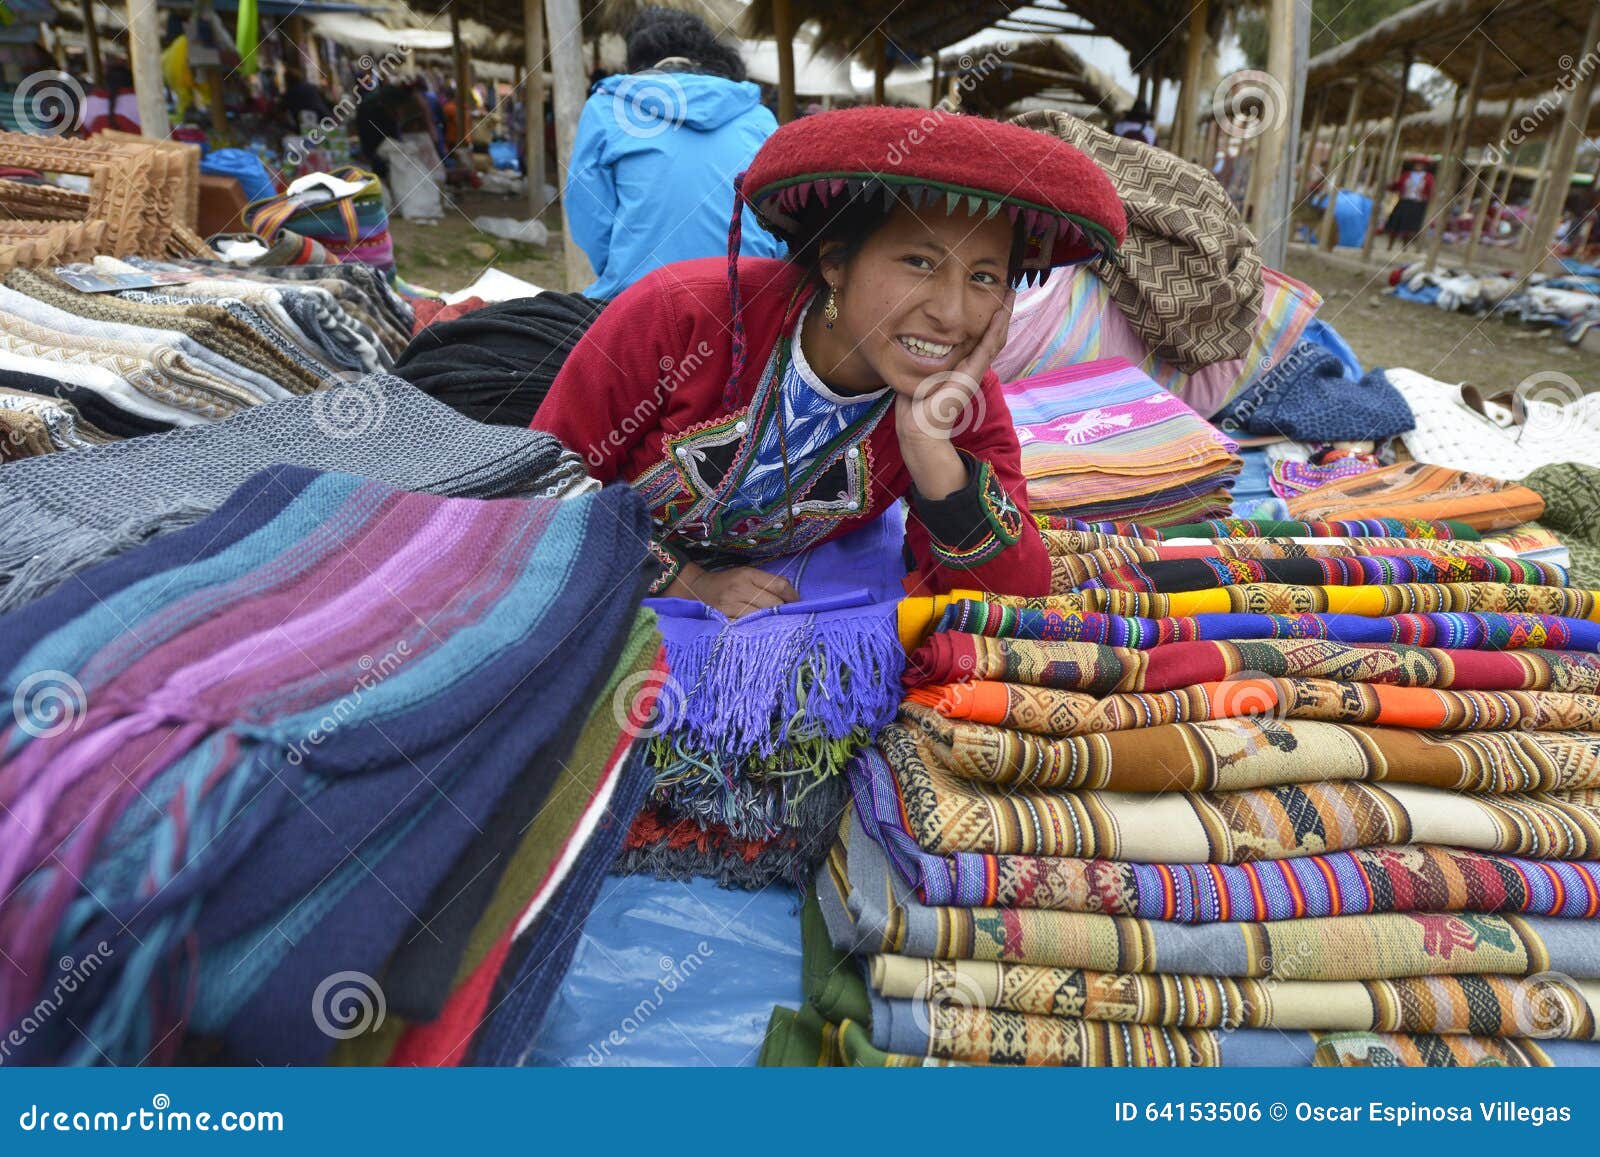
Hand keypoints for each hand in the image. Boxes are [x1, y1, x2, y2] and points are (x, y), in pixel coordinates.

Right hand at [668, 564, 798, 618]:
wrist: (696, 589)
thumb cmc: (726, 582)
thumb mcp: (745, 574)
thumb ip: (766, 582)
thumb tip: (792, 597)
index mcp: (747, 574)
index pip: (779, 584)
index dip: (793, 596)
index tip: (798, 603)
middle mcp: (739, 588)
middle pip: (774, 603)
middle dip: (784, 611)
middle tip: (789, 616)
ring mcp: (731, 605)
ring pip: (762, 617)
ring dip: (772, 621)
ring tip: (776, 623)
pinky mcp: (724, 620)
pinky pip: (748, 627)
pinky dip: (757, 629)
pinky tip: (761, 630)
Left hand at [895, 288, 1015, 444]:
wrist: (919, 427)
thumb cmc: (916, 403)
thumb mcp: (921, 371)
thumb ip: (924, 356)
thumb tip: (914, 338)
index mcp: (962, 365)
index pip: (979, 336)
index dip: (988, 317)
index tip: (991, 296)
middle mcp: (972, 366)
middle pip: (993, 334)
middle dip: (1001, 312)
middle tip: (1008, 288)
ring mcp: (974, 371)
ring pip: (995, 337)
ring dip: (1004, 315)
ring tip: (1010, 294)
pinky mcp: (972, 375)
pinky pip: (988, 347)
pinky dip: (996, 328)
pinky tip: (1002, 312)